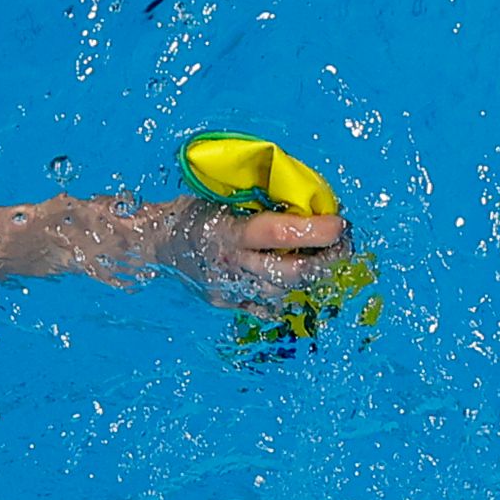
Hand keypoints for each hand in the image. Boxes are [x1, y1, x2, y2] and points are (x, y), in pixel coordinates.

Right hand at [163, 196, 351, 307]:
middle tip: (343, 243)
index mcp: (226, 232)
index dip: (314, 231)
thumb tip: (310, 198)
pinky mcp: (229, 305)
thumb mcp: (223, 195)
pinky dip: (290, 288)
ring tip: (325, 255)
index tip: (340, 223)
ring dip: (311, 274)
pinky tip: (301, 273)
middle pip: (289, 273)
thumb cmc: (195, 209)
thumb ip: (262, 201)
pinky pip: (270, 304)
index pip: (278, 235)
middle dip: (325, 260)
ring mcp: (229, 291)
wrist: (156, 243)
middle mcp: (229, 266)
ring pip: (285, 291)